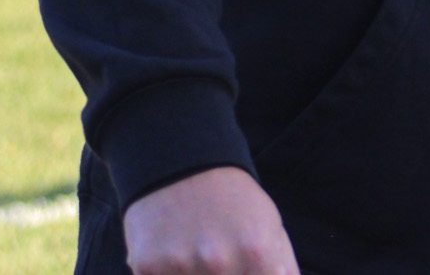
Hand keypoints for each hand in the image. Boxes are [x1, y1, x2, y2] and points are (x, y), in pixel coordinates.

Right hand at [123, 166, 298, 274]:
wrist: (185, 164)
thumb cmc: (236, 202)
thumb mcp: (272, 229)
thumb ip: (283, 269)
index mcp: (258, 253)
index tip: (246, 270)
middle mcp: (220, 262)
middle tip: (219, 258)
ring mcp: (180, 266)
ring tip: (196, 253)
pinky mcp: (146, 266)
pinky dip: (167, 274)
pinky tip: (173, 254)